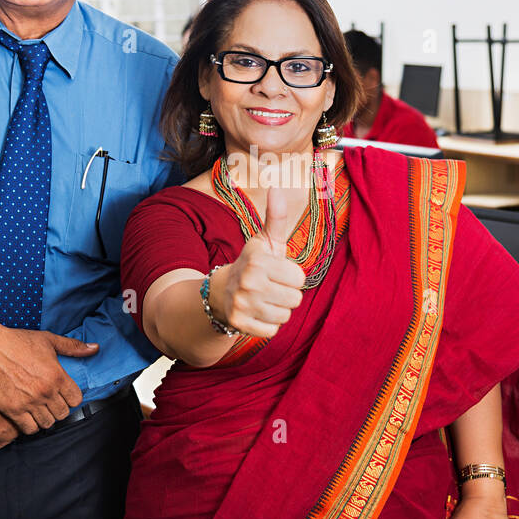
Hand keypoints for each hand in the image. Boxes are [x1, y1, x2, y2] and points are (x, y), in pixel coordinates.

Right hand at [0, 319, 95, 434]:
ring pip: (47, 423)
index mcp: (57, 375)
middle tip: (49, 403)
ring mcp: (29, 402)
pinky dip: (29, 425)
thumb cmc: (16, 341)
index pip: (76, 399)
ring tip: (38, 410)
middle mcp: (46, 391)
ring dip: (44, 418)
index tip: (62, 395)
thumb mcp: (48, 340)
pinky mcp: (13, 410)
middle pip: (63, 414)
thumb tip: (94, 348)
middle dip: (58, 409)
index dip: (71, 398)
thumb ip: (72, 347)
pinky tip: (26, 416)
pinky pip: (29, 428)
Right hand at [210, 185, 304, 337]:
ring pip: (284, 316)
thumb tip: (277, 186)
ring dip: (277, 310)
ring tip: (263, 300)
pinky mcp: (240, 324)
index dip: (291, 277)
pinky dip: (267, 325)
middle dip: (286, 295)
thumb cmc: (252, 265)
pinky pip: (272, 331)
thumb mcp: (264, 241)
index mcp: (258, 259)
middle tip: (269, 288)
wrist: (219, 293)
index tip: (276, 273)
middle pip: (295, 299)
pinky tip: (256, 313)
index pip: (300, 278)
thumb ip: (276, 217)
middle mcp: (248, 281)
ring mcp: (242, 304)